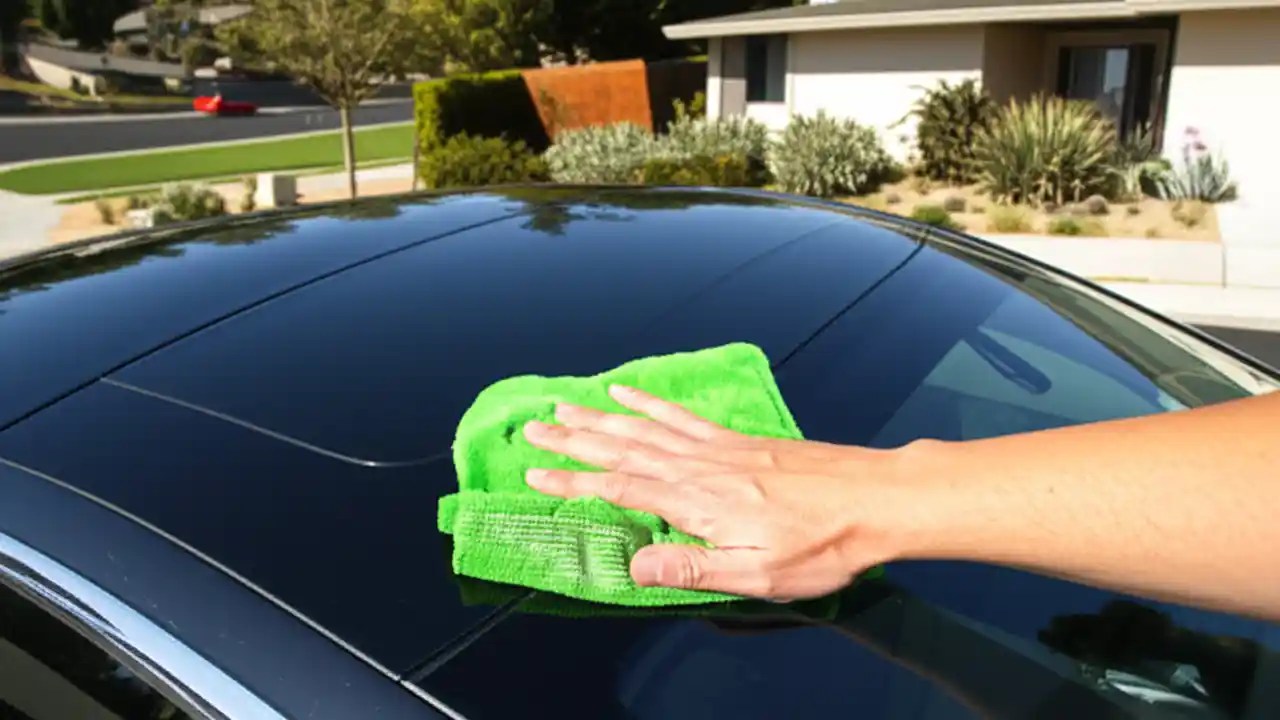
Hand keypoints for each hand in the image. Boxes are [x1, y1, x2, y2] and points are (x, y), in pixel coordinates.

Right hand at [522, 385, 902, 601]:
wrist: (876, 499)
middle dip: (573, 441)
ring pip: (645, 427)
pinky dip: (649, 402)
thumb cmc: (822, 545)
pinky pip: (682, 415)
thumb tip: (634, 565)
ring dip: (599, 417)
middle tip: (532, 429)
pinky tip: (627, 392)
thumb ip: (692, 567)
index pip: (621, 488)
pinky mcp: (739, 441)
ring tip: (562, 406)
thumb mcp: (757, 573)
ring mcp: (719, 448)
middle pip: (624, 448)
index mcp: (698, 502)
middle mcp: (700, 467)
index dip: (573, 483)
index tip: (532, 475)